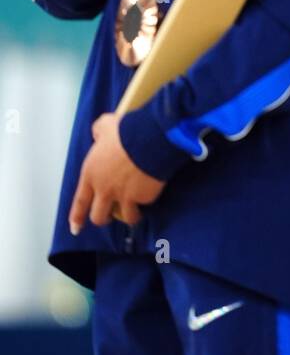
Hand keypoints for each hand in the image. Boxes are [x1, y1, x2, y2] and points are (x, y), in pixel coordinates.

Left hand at [68, 114, 165, 230]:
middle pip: (98, 216)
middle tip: (109, 215)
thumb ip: (98, 132)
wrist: (148, 139)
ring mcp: (123, 196)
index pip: (80, 201)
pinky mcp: (142, 198)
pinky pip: (142, 206)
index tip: (76, 228)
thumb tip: (99, 135)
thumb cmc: (124, 132)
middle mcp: (104, 189)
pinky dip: (145, 204)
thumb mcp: (104, 125)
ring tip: (135, 211)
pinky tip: (149, 196)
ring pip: (123, 217)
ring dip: (129, 215)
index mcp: (91, 174)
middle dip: (103, 218)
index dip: (77, 217)